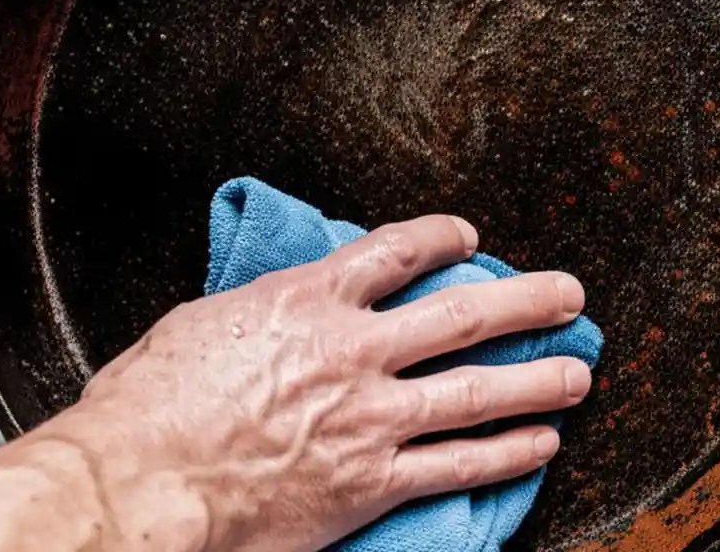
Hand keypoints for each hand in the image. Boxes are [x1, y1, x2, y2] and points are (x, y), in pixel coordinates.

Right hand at [38, 215, 592, 551]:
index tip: (468, 236)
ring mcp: (369, 418)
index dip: (442, 238)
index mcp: (305, 301)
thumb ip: (259, 313)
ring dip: (537, 378)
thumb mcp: (199, 326)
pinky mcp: (371, 483)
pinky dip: (507, 454)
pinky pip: (457, 464)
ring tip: (578, 371)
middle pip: (461, 314)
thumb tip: (276, 312)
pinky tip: (541, 445)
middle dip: (524, 301)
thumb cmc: (148, 408)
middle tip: (567, 294)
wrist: (141, 482)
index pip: (395, 251)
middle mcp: (352, 352)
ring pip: (476, 390)